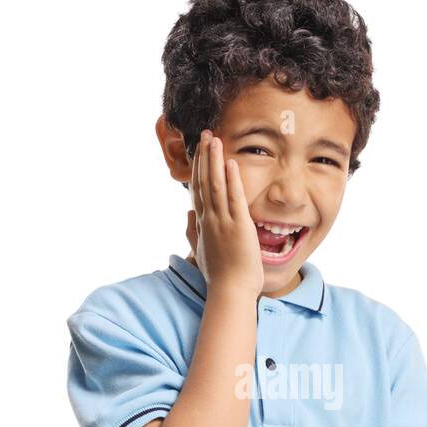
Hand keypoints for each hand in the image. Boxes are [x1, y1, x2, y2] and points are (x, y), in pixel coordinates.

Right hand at [186, 129, 263, 295]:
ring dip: (214, 160)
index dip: (198, 169)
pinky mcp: (238, 226)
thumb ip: (193, 231)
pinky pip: (234, 198)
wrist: (229, 292)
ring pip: (216, 185)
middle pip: (204, 182)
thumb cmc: (219, 276)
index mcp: (202, 224)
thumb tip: (188, 213)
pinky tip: (230, 162)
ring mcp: (222, 222)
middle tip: (205, 134)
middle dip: (204, 157)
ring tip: (213, 139)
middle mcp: (209, 219)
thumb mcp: (201, 251)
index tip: (199, 152)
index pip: (198, 190)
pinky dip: (232, 179)